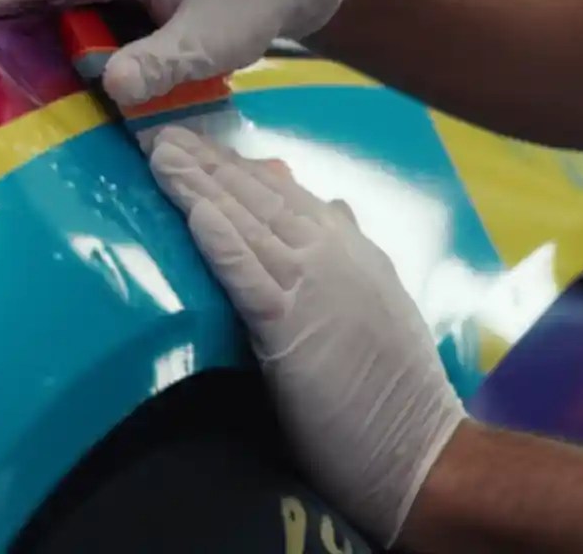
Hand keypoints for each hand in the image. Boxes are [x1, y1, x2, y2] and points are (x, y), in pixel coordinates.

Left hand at [147, 127, 464, 545]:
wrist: (420, 447)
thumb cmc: (395, 388)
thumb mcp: (379, 300)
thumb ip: (351, 253)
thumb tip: (332, 207)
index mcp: (350, 246)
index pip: (283, 192)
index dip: (237, 168)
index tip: (199, 147)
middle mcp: (333, 251)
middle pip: (258, 196)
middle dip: (208, 163)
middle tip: (163, 135)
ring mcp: (315, 284)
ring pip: (248, 223)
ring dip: (200, 186)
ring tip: (162, 156)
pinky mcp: (293, 327)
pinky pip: (250, 276)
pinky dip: (222, 242)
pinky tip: (195, 214)